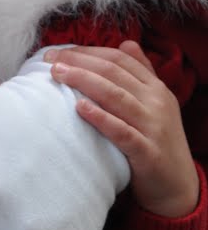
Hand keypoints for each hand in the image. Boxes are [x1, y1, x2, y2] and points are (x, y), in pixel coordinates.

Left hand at [46, 39, 199, 217]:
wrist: (178, 187)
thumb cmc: (157, 142)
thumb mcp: (154, 104)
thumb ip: (141, 73)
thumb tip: (126, 42)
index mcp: (156, 88)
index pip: (120, 59)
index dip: (88, 52)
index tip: (59, 51)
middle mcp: (156, 102)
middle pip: (114, 73)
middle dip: (80, 62)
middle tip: (50, 59)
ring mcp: (154, 127)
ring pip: (116, 96)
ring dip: (84, 81)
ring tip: (58, 74)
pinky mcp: (148, 152)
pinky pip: (122, 132)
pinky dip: (101, 118)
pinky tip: (80, 108)